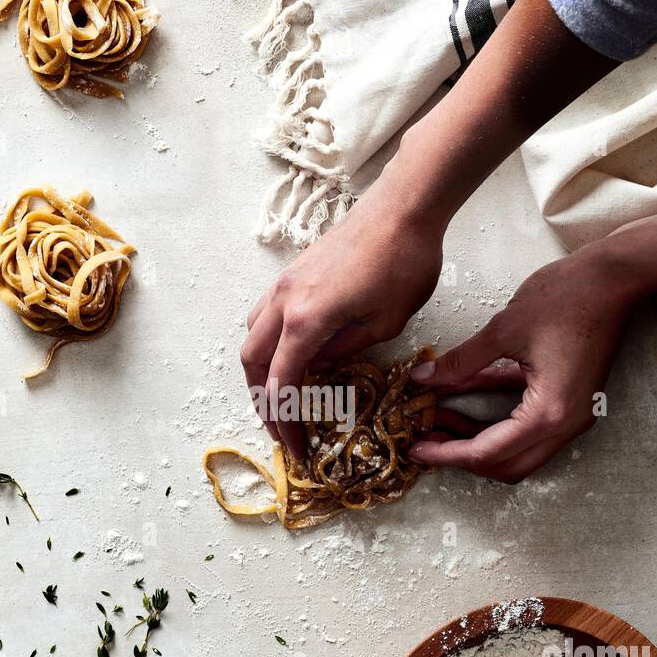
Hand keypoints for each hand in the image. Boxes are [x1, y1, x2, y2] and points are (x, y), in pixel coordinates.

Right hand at [242, 166, 445, 456]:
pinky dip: (267, 343)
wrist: (403, 207)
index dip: (285, 421)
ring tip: (280, 396)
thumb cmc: (404, 263)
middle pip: (252, 361)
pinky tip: (289, 354)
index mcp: (306, 320)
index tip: (296, 449)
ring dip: (259, 371)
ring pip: (252, 335)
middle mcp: (284, 302)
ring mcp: (285, 284)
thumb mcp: (384, 324)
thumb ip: (344, 351)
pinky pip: (264, 315)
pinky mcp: (293, 273)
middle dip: (263, 401)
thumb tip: (319, 367)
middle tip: (282, 428)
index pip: (282, 383)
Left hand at [409, 248, 637, 482]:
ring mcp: (572, 415)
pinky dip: (497, 418)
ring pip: (518, 450)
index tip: (416, 448)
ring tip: (439, 419)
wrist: (617, 276)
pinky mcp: (571, 400)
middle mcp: (565, 424)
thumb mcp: (503, 330)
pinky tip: (463, 398)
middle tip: (426, 440)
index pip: (488, 452)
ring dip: (480, 440)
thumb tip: (422, 379)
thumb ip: (460, 362)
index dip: (447, 454)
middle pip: (507, 465)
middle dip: (463, 457)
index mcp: (549, 413)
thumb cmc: (567, 296)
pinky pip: (528, 423)